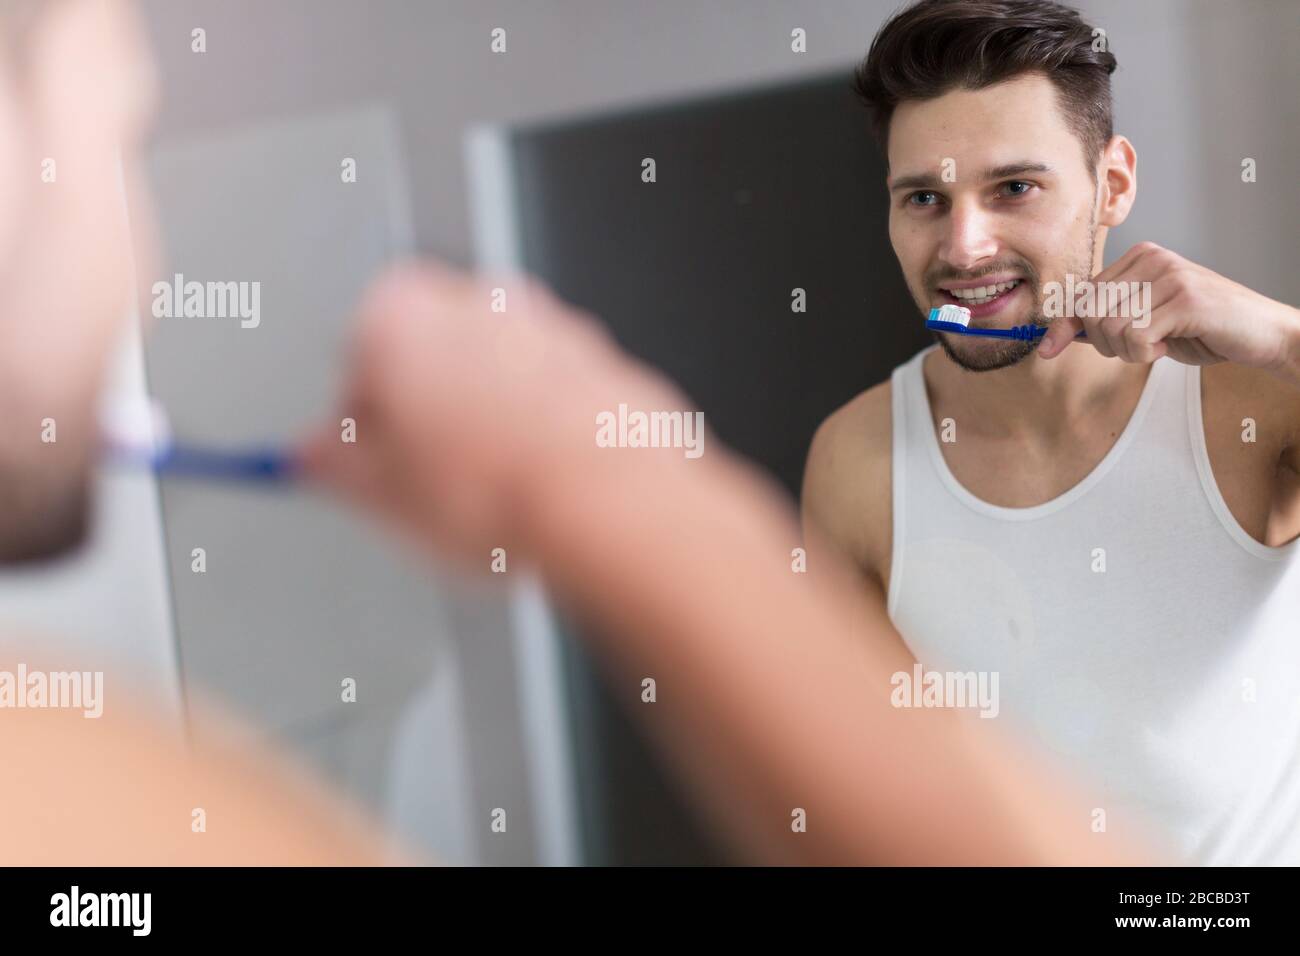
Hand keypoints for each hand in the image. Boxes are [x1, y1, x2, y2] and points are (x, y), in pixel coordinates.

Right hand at [299, 260, 690, 567]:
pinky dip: (543, 433)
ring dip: (487, 427)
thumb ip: (333, 464)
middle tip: (426, 489)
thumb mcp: (379, 494)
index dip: (358, 425)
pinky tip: (540, 489)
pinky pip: (553, 398)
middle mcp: (478, 299)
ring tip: (491, 498)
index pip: (353, 362)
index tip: (366, 469)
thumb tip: (315, 456)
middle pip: (428, 361)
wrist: (608, 502)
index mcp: (400, 312)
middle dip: (424, 419)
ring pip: (495, 379)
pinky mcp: (601, 361)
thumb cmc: (496, 489)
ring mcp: (548, 324)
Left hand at [1036, 242, 1299, 381]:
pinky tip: (1168, 347)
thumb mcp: (1146, 319)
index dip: (1064, 326)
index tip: (1048, 350)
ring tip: (1156, 346)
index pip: (1083, 293)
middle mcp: (1152, 258)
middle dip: (1104, 343)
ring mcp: (1169, 275)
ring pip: (1111, 325)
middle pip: (1092, 311)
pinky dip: (1145, 354)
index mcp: (1140, 257)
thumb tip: (1055, 337)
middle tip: (1137, 348)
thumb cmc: (1201, 328)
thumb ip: (1107, 318)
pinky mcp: (1184, 299)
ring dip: (1127, 351)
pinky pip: (1136, 337)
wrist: (1259, 334)